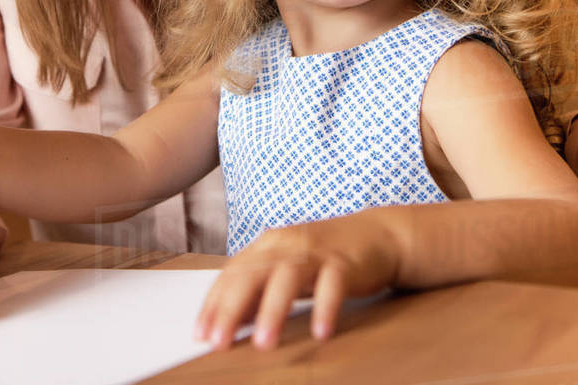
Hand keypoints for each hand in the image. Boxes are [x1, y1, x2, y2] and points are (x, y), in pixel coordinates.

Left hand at [195, 213, 394, 351]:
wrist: (377, 235)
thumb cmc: (325, 257)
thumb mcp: (286, 270)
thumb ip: (258, 290)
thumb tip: (229, 321)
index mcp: (267, 246)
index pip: (232, 274)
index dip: (214, 303)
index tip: (200, 333)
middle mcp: (286, 245)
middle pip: (252, 274)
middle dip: (231, 309)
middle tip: (219, 342)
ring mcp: (316, 252)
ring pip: (288, 278)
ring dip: (273, 310)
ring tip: (263, 343)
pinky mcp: (345, 263)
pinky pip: (333, 285)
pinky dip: (325, 308)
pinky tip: (319, 332)